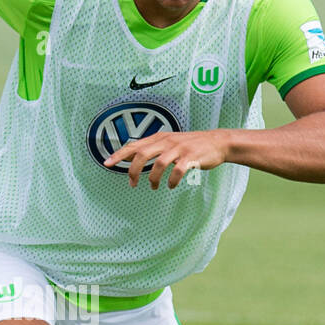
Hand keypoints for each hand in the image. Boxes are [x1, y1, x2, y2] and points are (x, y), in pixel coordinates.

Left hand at [104, 129, 233, 188]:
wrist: (217, 142)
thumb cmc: (190, 145)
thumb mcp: (170, 142)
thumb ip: (153, 148)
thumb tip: (132, 157)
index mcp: (159, 138)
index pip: (134, 145)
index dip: (120, 155)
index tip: (107, 164)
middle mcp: (167, 141)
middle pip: (142, 154)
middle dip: (133, 170)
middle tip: (132, 184)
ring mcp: (179, 149)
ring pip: (159, 164)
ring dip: (154, 179)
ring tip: (154, 187)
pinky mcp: (191, 157)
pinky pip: (178, 171)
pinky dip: (172, 181)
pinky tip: (171, 186)